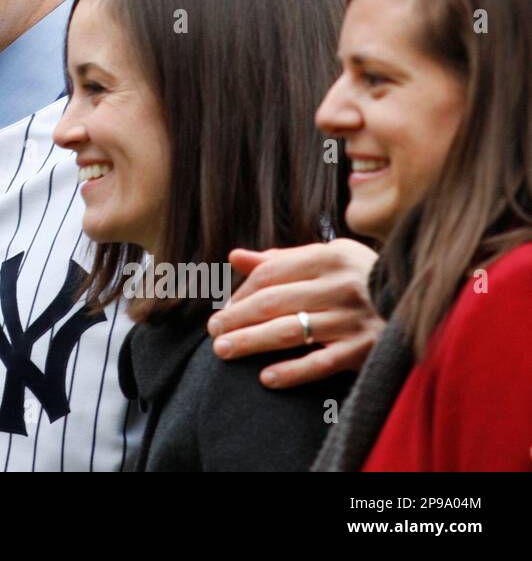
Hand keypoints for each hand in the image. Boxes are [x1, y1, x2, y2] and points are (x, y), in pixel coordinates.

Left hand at [206, 240, 382, 388]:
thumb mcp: (326, 259)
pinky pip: (322, 363)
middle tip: (213, 331)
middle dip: (237, 318)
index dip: (241, 293)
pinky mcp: (367, 350)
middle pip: (274, 302)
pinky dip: (293, 371)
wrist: (421, 301)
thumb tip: (234, 257)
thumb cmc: (360, 277)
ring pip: (291, 331)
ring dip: (252, 341)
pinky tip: (266, 378)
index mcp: (328, 257)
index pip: (270, 274)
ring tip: (223, 350)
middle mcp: (341, 285)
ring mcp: (355, 319)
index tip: (223, 308)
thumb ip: (280, 260)